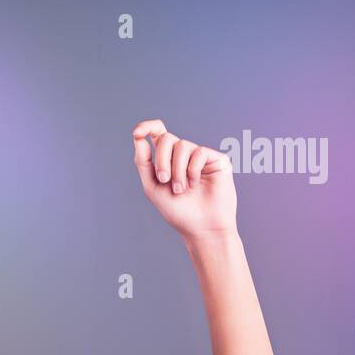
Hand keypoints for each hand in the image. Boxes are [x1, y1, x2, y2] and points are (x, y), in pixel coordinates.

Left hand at [132, 119, 236, 240]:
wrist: (200, 227)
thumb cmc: (177, 211)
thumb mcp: (152, 187)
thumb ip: (143, 162)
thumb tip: (138, 137)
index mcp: (167, 160)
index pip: (158, 134)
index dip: (147, 127)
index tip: (137, 133)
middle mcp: (183, 155)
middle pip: (166, 138)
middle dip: (161, 159)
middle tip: (164, 180)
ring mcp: (200, 156)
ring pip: (182, 145)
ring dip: (177, 170)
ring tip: (180, 189)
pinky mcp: (217, 159)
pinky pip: (199, 152)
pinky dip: (192, 170)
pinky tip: (194, 184)